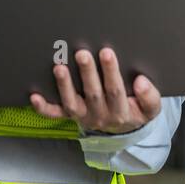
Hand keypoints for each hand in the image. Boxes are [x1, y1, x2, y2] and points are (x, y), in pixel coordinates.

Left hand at [30, 47, 160, 133]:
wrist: (124, 130)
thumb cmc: (136, 110)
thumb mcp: (150, 109)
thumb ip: (150, 97)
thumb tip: (142, 82)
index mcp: (121, 112)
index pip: (115, 90)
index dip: (110, 72)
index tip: (107, 52)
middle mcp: (100, 116)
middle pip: (92, 93)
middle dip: (87, 73)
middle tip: (82, 54)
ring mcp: (83, 116)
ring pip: (71, 103)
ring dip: (64, 85)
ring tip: (59, 68)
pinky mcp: (70, 116)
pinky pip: (55, 114)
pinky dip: (43, 108)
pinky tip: (34, 96)